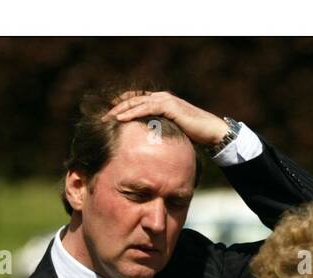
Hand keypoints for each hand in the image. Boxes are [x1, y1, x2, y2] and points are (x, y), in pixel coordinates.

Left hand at [106, 91, 229, 147]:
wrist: (211, 133)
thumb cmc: (193, 136)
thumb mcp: (170, 133)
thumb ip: (158, 132)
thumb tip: (146, 145)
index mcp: (160, 102)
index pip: (135, 100)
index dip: (120, 107)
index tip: (106, 116)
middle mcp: (161, 98)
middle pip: (132, 99)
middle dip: (115, 108)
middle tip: (100, 117)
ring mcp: (165, 100)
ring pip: (136, 102)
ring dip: (120, 110)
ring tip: (106, 118)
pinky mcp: (170, 106)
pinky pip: (146, 107)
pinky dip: (132, 113)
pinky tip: (120, 119)